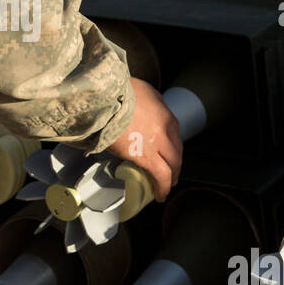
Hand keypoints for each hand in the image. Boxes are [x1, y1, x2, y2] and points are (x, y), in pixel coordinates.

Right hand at [106, 78, 182, 202]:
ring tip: (166, 185)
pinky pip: (160, 175)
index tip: (167, 149)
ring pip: (172, 164)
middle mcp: (166, 128)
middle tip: (172, 171)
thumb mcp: (141, 90)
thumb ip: (148, 102)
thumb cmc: (117, 92)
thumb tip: (143, 111)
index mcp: (164, 112)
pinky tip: (160, 194)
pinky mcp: (145, 156)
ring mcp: (157, 143)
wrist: (106, 98)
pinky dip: (163, 187)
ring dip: (171, 176)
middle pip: (176, 150)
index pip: (174, 131)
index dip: (171, 143)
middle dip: (176, 163)